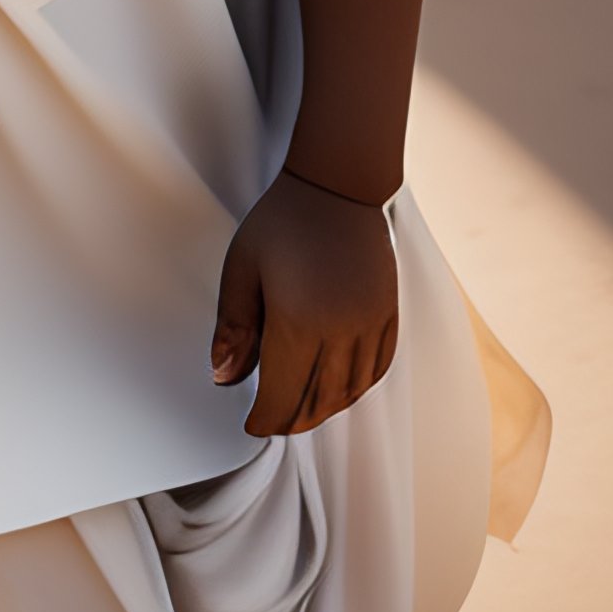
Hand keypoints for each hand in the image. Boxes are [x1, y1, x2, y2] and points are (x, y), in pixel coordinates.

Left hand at [210, 170, 397, 434]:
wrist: (336, 187)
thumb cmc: (282, 222)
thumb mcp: (242, 269)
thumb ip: (234, 328)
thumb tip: (224, 378)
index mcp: (298, 321)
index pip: (282, 395)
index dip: (265, 418)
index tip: (252, 425)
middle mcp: (340, 330)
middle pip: (317, 400)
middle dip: (291, 419)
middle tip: (272, 422)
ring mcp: (370, 324)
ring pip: (349, 391)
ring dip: (324, 409)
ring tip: (301, 412)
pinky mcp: (388, 315)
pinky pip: (377, 368)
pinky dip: (356, 388)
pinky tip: (340, 390)